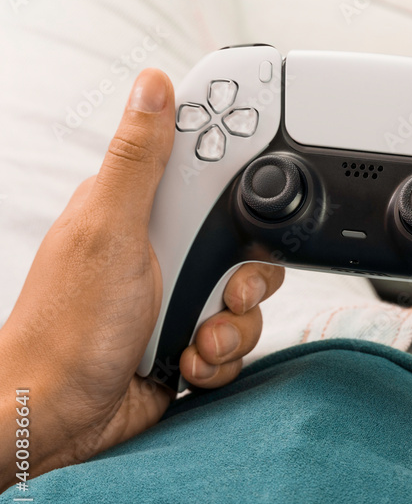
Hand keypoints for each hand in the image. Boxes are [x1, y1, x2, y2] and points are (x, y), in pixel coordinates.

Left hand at [0, 69, 283, 486]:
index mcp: (141, 209)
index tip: (257, 192)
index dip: (241, 177)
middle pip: (246, 241)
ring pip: (249, 297)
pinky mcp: (189, 338)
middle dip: (247, 276)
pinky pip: (237, 339)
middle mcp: (163, 249)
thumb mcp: (110, 230)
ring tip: (194, 337)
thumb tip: (153, 86)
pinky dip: (220, 357)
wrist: (61, 417)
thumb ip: (141, 160)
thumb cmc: (68, 328)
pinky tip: (185, 362)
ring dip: (231, 326)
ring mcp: (177, 296)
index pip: (208, 169)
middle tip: (226, 289)